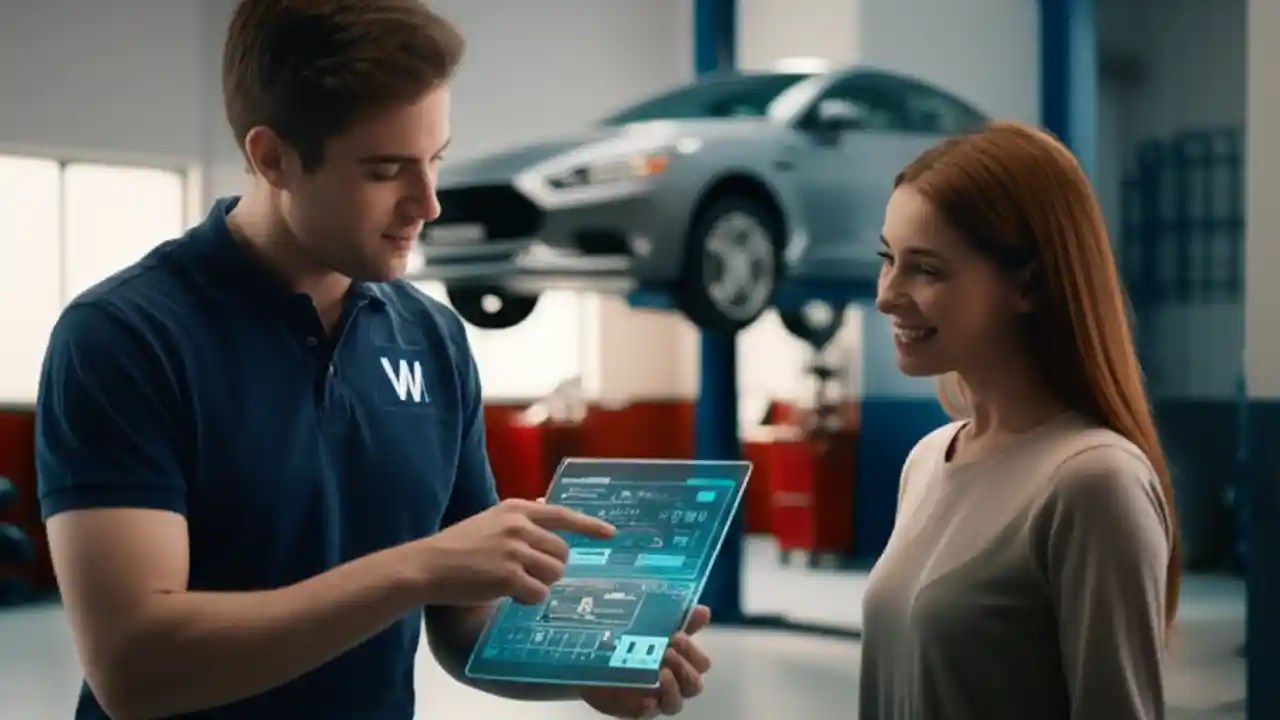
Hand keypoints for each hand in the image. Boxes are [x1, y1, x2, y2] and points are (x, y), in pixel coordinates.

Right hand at [416, 498, 614, 605]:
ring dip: (540, 584)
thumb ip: (519, 521)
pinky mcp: (509, 576)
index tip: (610, 533)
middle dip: (551, 568)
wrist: (427, 565)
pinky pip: (539, 593)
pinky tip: (508, 595)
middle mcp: (519, 526)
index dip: (589, 526)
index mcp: (515, 509)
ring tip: (513, 584)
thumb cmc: (457, 547)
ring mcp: (515, 550)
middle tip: (526, 574)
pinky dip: (528, 599)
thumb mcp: (490, 521)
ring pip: (554, 574)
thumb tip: (545, 515)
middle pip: (562, 552)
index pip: (562, 514)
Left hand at [582, 605, 712, 717]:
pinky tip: (646, 699)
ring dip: (673, 688)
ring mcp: (657, 698)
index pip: (701, 663)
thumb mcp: (655, 624)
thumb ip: (679, 619)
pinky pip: (649, 714)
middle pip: (694, 685)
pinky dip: (650, 707)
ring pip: (676, 703)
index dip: (693, 652)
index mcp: (681, 661)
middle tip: (668, 651)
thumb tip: (704, 611)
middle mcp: (674, 682)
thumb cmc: (631, 638)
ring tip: (662, 673)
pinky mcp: (638, 709)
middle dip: (684, 668)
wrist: (596, 654)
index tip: (678, 636)